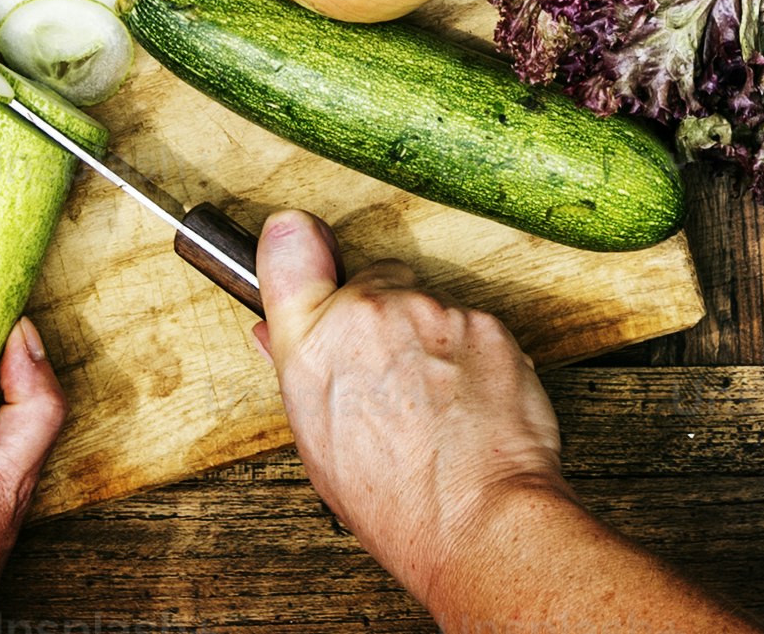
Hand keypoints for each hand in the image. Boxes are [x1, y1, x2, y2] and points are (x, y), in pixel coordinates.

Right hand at [257, 210, 569, 605]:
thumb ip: (301, 370)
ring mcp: (434, 311)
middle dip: (384, 315)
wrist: (476, 519)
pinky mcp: (487, 322)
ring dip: (433, 340)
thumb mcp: (318, 444)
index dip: (301, 243)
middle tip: (394, 377)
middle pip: (376, 279)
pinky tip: (470, 404)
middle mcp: (370, 312)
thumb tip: (277, 332)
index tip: (307, 246)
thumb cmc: (393, 501)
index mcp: (313, 343)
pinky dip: (474, 357)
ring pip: (430, 305)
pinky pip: (474, 326)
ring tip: (437, 406)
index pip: (289, 245)